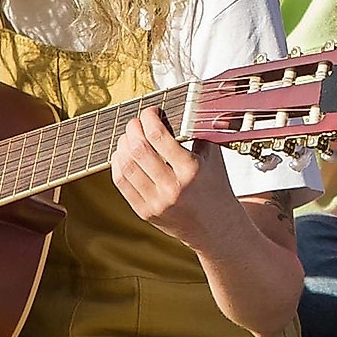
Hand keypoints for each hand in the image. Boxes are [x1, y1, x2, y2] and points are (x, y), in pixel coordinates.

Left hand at [111, 107, 242, 251]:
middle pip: (138, 149)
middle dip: (133, 129)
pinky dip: (118, 163)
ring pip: (125, 165)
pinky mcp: (145, 212)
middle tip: (136, 123)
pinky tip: (124, 155)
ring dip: (123, 145)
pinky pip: (121, 182)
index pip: (158, 137)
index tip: (151, 112)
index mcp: (192, 172)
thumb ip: (199, 135)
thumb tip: (183, 108)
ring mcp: (157, 202)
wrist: (217, 229)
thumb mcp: (215, 161)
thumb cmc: (215, 190)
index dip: (149, 118)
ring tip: (129, 138)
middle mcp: (173, 188)